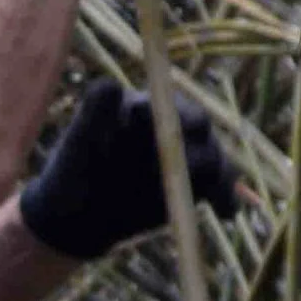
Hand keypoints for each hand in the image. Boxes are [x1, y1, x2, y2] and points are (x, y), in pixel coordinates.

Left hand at [17, 78, 238, 262]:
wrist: (78, 215)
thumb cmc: (73, 169)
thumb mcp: (79, 141)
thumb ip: (95, 112)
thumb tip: (111, 85)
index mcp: (146, 107)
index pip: (169, 104)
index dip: (174, 115)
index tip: (170, 131)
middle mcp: (172, 128)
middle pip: (200, 130)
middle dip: (201, 146)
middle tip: (194, 167)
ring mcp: (186, 157)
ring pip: (213, 158)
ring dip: (218, 174)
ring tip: (215, 194)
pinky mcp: (196, 186)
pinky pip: (217, 188)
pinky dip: (224, 197)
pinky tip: (226, 211)